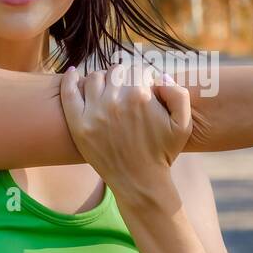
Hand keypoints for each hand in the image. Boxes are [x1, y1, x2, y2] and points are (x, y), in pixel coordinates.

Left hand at [59, 60, 192, 199]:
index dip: (142, 78)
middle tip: (126, 92)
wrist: (139, 182)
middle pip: (116, 72)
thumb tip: (160, 76)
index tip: (143, 89)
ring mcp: (94, 112)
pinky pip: (69, 92)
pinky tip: (74, 74)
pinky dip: (70, 79)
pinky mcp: (79, 124)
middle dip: (123, 78)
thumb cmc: (162, 152)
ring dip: (103, 80)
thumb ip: (178, 94)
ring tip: (108, 90)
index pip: (137, 70)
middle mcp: (115, 101)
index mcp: (140, 96)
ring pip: (94, 78)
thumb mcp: (183, 124)